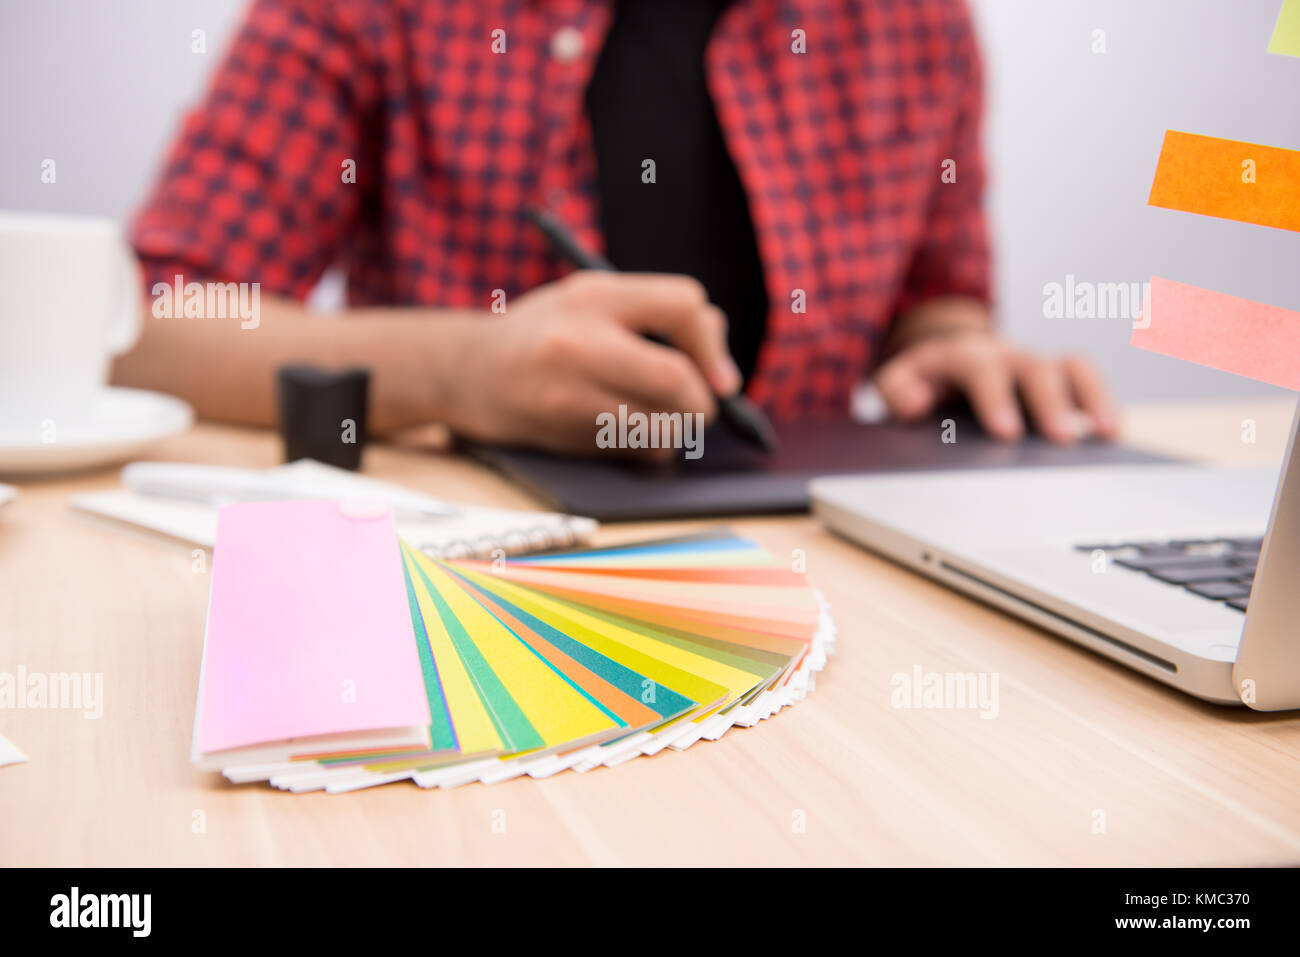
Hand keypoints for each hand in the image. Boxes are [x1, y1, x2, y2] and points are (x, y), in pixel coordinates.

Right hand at [442, 271, 740, 455]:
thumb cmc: (543, 334)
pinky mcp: (558, 430)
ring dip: (672, 434)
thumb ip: (651, 315)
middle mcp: (579, 339)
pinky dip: (642, 449)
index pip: (683, 304)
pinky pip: (629, 450)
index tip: (719, 374)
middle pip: (676, 379)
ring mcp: (566, 389)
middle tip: (700, 410)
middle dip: (700, 404)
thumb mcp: (589, 299)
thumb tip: (720, 369)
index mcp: (594, 294)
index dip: (712, 343)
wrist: (464, 370)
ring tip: (661, 424)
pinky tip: (622, 434)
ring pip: (658, 426)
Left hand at [872, 329, 1117, 442]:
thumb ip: (897, 389)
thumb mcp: (899, 381)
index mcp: (964, 355)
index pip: (981, 370)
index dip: (995, 398)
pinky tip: (1112, 435)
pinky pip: (1087, 381)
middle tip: (1061, 440)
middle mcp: (1006, 355)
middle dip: (1049, 402)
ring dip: (1091, 398)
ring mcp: (1035, 365)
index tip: (1007, 433)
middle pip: (1033, 368)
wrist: (948, 359)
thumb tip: (914, 404)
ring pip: (1071, 368)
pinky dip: (1102, 404)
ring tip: (1105, 434)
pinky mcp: (1058, 379)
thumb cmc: (926, 381)